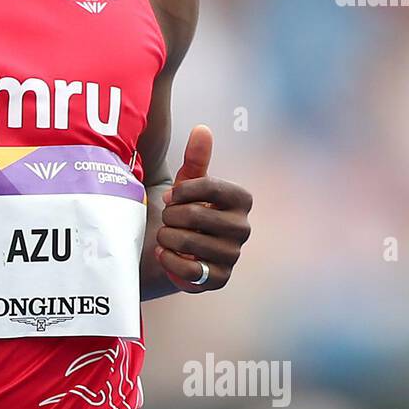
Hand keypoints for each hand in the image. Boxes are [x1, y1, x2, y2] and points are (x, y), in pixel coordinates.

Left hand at [154, 125, 251, 291]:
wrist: (178, 249)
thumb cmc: (185, 210)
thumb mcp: (188, 183)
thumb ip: (196, 158)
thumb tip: (202, 129)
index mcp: (241, 199)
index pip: (208, 186)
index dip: (181, 191)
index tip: (171, 196)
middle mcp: (243, 227)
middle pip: (194, 215)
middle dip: (171, 216)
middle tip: (167, 220)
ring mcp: (233, 255)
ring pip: (188, 241)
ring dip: (167, 238)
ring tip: (166, 236)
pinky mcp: (220, 279)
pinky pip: (189, 269)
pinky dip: (169, 261)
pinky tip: (165, 254)